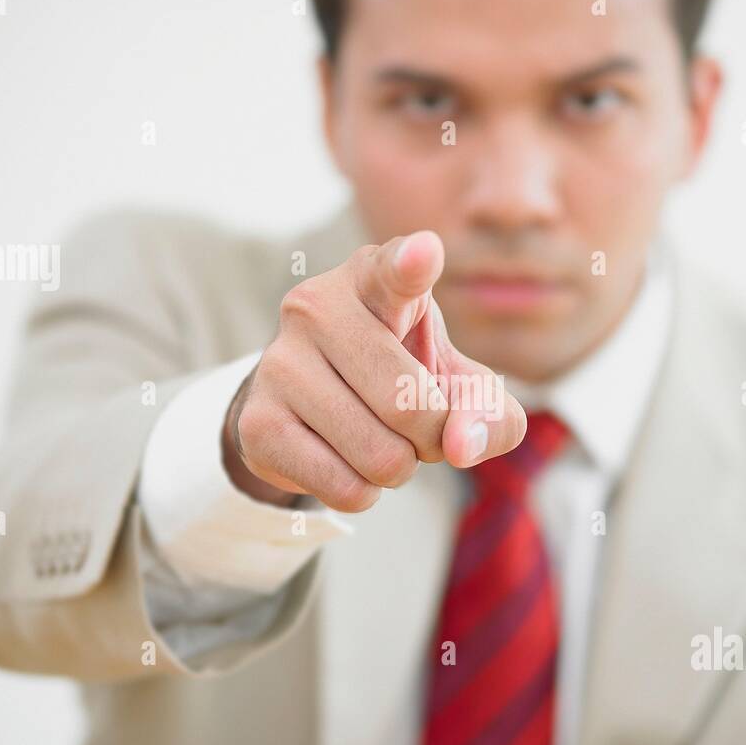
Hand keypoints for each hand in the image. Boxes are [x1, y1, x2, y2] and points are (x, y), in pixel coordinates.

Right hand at [222, 229, 526, 510]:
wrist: (306, 404)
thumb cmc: (400, 378)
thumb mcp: (456, 383)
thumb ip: (488, 410)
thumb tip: (460, 446)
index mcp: (375, 279)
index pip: (396, 269)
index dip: (412, 263)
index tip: (424, 252)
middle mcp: (317, 307)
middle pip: (410, 406)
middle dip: (432, 437)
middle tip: (415, 426)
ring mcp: (280, 363)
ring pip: (381, 457)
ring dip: (397, 468)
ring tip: (376, 438)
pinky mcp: (257, 423)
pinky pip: (345, 489)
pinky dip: (363, 492)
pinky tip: (344, 462)